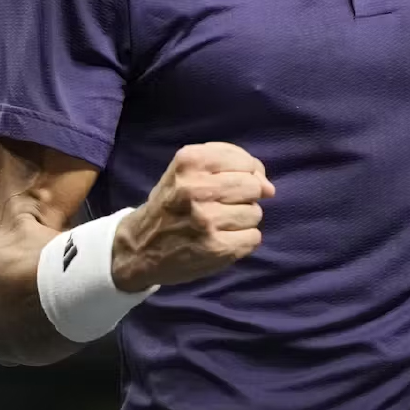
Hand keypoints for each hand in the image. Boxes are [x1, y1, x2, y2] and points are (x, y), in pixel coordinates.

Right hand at [111, 142, 274, 292]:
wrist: (140, 247)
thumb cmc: (170, 203)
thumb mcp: (187, 171)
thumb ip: (229, 165)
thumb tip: (269, 187)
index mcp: (189, 161)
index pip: (244, 161)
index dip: (245, 173)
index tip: (229, 183)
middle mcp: (196, 188)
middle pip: (253, 186)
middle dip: (245, 196)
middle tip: (222, 205)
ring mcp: (207, 220)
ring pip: (255, 213)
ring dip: (242, 220)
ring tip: (218, 224)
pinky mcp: (216, 248)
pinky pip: (254, 237)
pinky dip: (242, 240)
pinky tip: (222, 240)